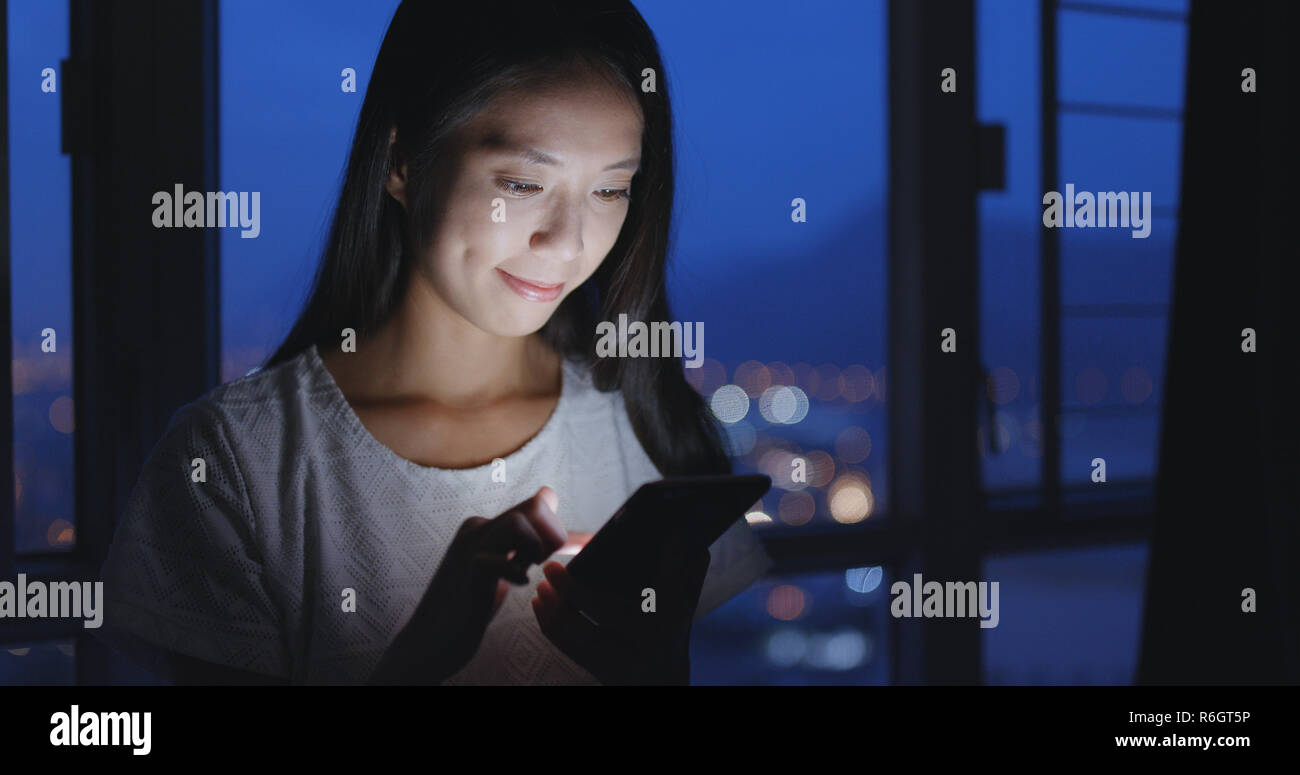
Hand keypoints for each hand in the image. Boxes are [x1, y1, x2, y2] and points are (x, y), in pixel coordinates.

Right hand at [370, 486, 565, 683]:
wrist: (429, 639)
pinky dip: (517, 573)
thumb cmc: (469, 604)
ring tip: (526, 570)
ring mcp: (470, 548)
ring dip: (534, 548)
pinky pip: (501, 559)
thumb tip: (567, 534)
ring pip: (519, 523)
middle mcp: (477, 529)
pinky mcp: (469, 574)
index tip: (550, 556)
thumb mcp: (502, 568)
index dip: (555, 528)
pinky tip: (516, 585)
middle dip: (552, 536)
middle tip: (540, 564)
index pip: (537, 504)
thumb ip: (526, 546)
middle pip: (535, 507)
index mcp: (486, 526)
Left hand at [531, 530, 710, 684]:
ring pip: (579, 634)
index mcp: (669, 619)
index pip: (664, 587)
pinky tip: (541, 604)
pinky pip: (569, 649)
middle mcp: (649, 643)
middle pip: (607, 613)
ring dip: (555, 608)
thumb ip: (684, 570)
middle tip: (551, 566)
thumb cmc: (672, 634)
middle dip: (574, 589)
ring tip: (541, 585)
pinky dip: (551, 626)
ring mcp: (623, 662)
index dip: (661, 561)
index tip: (641, 536)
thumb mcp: (682, 604)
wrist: (665, 682)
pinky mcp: (601, 672)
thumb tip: (677, 530)